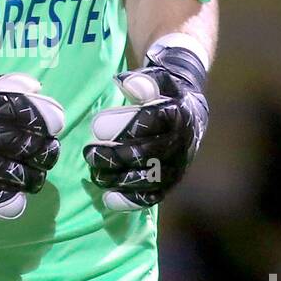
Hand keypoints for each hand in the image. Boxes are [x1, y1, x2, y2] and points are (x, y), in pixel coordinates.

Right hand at [0, 70, 63, 218]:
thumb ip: (4, 86)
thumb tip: (37, 89)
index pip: (27, 115)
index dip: (47, 121)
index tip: (54, 124)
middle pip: (28, 148)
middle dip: (45, 151)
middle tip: (48, 151)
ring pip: (17, 177)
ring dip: (34, 177)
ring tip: (35, 174)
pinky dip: (11, 200)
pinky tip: (18, 198)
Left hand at [83, 45, 207, 209]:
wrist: (192, 113)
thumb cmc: (166, 93)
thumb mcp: (158, 79)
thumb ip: (143, 81)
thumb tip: (126, 84)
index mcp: (177, 114)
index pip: (148, 122)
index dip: (121, 126)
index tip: (96, 128)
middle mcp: (180, 142)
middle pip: (146, 153)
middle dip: (113, 156)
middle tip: (89, 153)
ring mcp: (178, 165)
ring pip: (149, 178)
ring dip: (118, 179)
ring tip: (96, 173)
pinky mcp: (173, 182)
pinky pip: (154, 196)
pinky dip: (131, 200)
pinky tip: (109, 199)